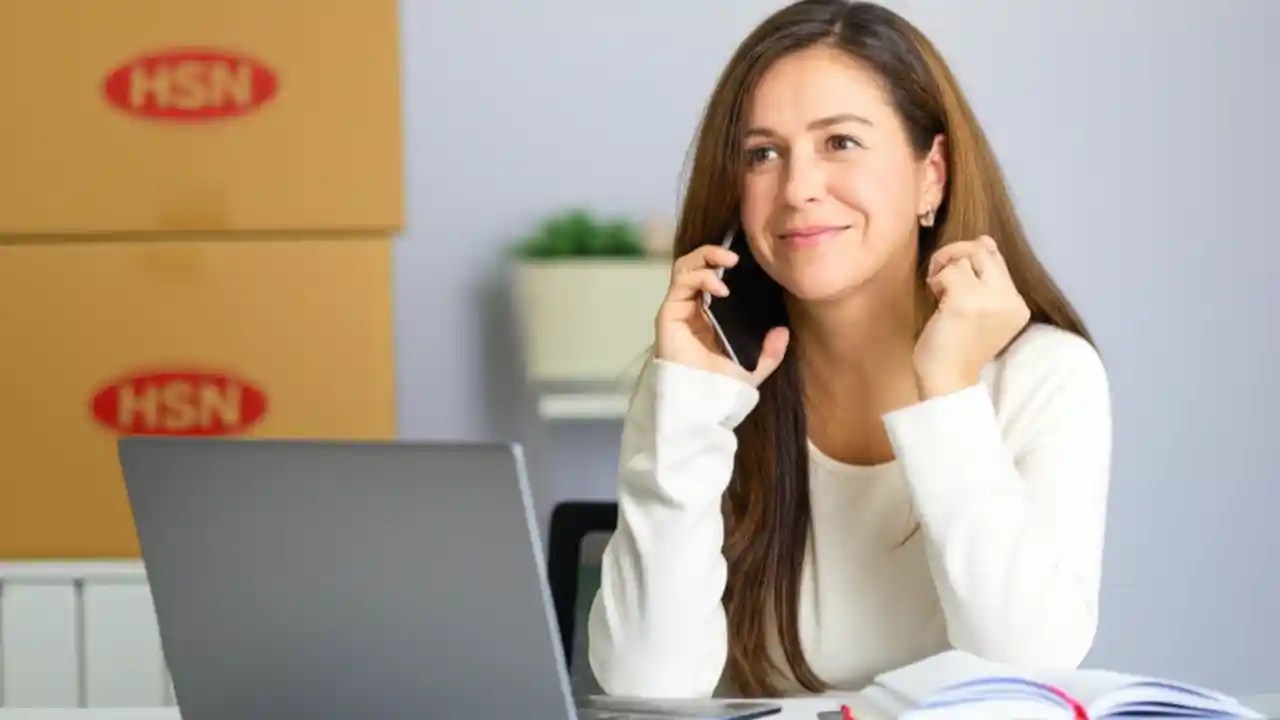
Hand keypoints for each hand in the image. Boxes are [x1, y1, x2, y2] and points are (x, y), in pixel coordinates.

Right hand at [655, 243, 789, 386]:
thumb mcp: (754, 368)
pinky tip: (721, 288)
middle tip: (736, 258)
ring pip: (686, 267)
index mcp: (709, 316)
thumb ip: (771, 352)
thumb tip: (783, 331)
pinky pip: (681, 283)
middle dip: (713, 253)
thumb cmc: (722, 388)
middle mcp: (692, 309)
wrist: (702, 402)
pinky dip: (701, 278)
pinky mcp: (669, 313)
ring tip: (728, 262)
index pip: (712, 276)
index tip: (747, 262)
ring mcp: (679, 309)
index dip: (724, 263)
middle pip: (696, 265)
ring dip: (705, 257)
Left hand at [914, 235, 1030, 397]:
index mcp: (1018, 305)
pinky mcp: (967, 301)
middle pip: (983, 250)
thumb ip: (985, 278)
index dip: (970, 259)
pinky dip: (936, 282)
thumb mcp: (979, 310)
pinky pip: (949, 271)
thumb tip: (985, 240)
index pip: (997, 259)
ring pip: (965, 257)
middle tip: (940, 277)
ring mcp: (991, 299)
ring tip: (939, 294)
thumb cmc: (956, 347)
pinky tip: (936, 301)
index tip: (954, 278)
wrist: (946, 380)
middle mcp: (1011, 300)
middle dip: (955, 254)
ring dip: (944, 270)